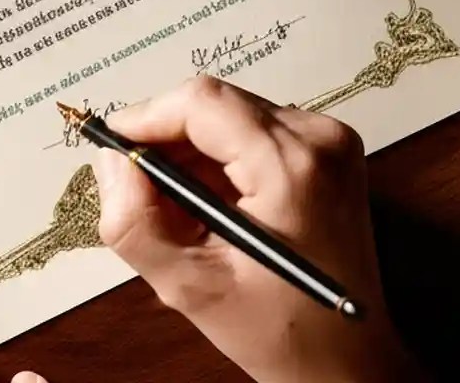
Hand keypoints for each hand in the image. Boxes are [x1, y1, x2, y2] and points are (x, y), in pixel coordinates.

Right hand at [94, 76, 423, 382]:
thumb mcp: (189, 286)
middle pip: (215, 104)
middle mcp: (319, 139)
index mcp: (292, 167)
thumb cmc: (282, 331)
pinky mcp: (328, 150)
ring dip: (192, 152)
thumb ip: (134, 221)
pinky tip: (215, 205)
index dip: (146, 117)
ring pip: (230, 114)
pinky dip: (220, 158)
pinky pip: (253, 130)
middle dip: (167, 140)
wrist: (348, 357)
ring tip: (183, 210)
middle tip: (143, 191)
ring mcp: (329, 141)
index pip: (201, 102)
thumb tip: (111, 161)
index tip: (113, 147)